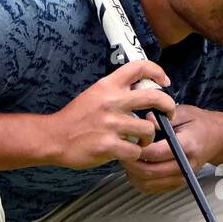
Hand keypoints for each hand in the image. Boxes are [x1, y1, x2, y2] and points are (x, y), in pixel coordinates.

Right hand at [43, 61, 176, 168]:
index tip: (164, 81)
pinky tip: (127, 152)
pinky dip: (134, 154)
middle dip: (168, 106)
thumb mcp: (95, 94)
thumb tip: (142, 92)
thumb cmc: (75, 118)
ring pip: (148, 129)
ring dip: (148, 137)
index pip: (138, 67)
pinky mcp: (109, 145)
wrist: (54, 137)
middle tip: (169, 114)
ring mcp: (111, 124)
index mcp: (108, 86)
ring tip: (140, 140)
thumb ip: (117, 91)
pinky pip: (136, 150)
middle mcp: (112, 102)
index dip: (157, 72)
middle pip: (154, 97)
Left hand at [121, 104, 222, 193]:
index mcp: (187, 145)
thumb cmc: (198, 123)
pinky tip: (136, 167)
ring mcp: (181, 178)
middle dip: (130, 161)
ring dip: (132, 172)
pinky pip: (151, 188)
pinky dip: (138, 180)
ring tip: (129, 157)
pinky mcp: (176, 184)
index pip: (155, 152)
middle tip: (122, 149)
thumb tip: (143, 121)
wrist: (217, 138)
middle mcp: (185, 165)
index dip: (137, 147)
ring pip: (147, 183)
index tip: (130, 138)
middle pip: (149, 171)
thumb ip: (162, 117)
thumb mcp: (183, 112)